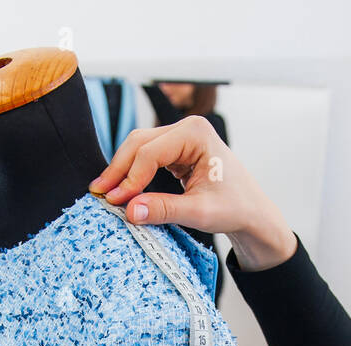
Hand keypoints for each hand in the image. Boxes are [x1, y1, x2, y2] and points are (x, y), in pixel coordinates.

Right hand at [89, 115, 297, 271]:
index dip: (129, 177)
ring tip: (106, 192)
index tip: (114, 200)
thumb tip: (129, 211)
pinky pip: (146, 157)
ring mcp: (180, 137)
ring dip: (122, 170)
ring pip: (138, 148)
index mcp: (196, 133)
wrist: (251, 211)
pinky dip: (131, 173)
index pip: (151, 152)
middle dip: (119, 169)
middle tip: (100, 194)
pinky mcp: (175, 150)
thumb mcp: (199, 212)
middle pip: (139, 143)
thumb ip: (164, 210)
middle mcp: (187, 128)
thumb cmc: (234, 208)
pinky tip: (121, 189)